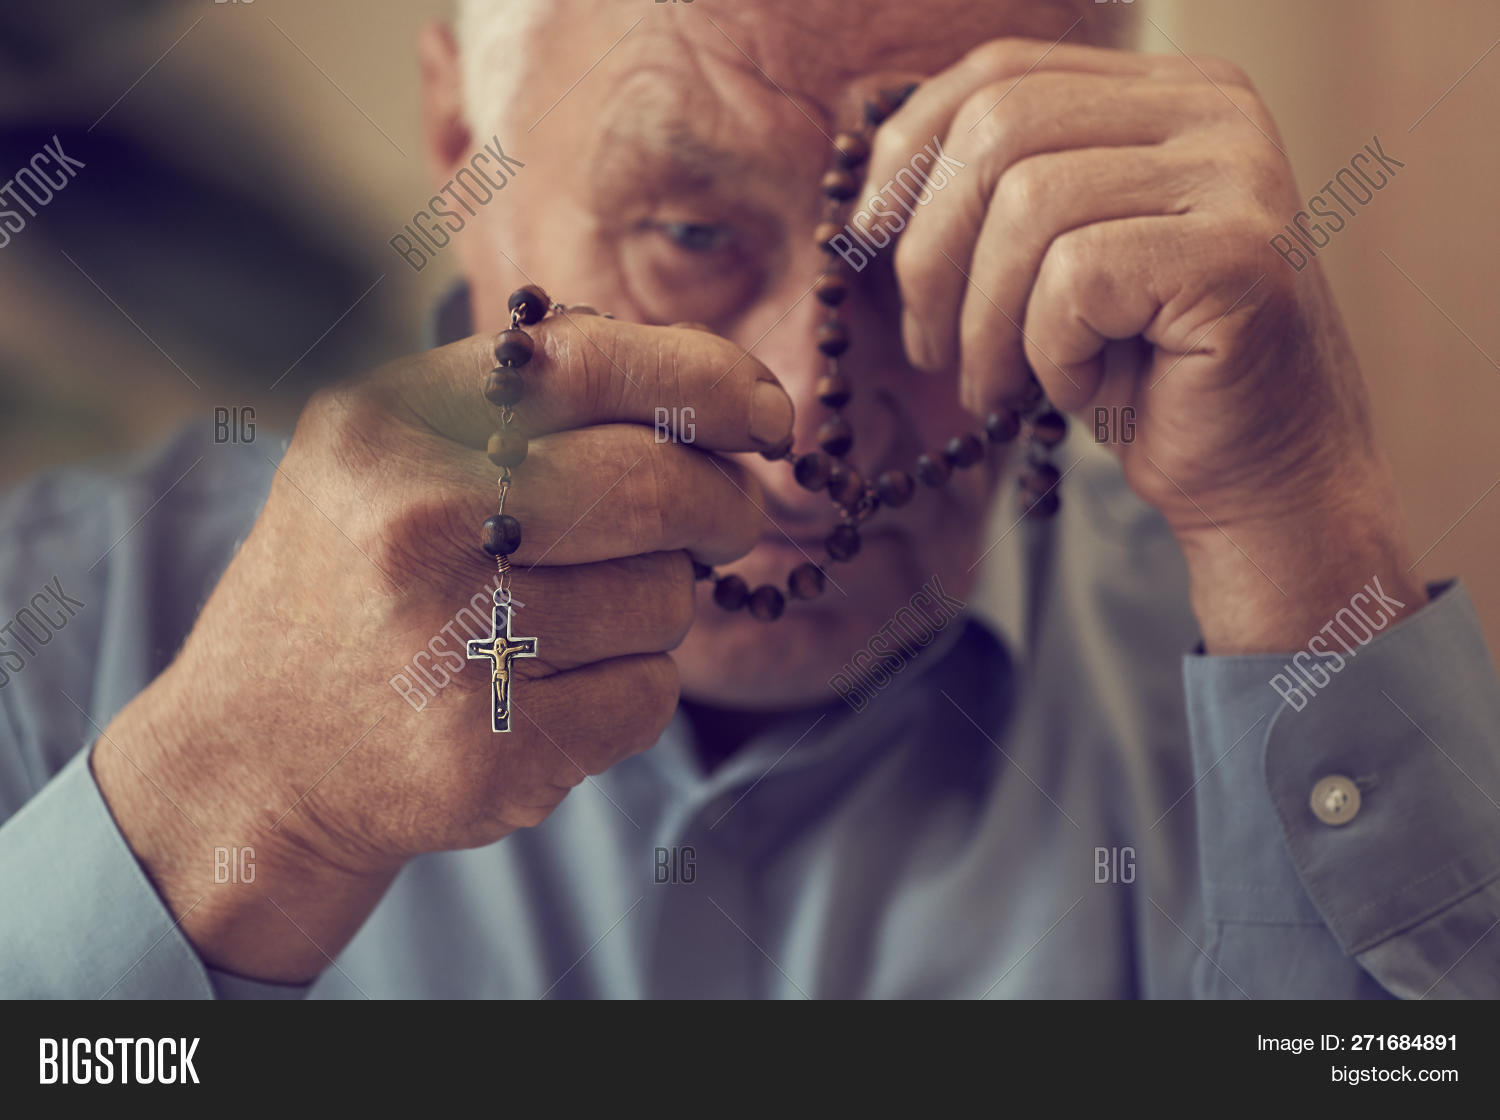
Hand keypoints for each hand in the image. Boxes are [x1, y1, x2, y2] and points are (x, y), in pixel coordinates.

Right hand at [92, 314, 793, 980]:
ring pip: (667, 599)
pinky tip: (559, 689)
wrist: (256, 754)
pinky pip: (651, 696)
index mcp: (393, 425)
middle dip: (722, 504)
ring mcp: (449, 647)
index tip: (765, 416)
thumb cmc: (358, 578)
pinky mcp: (489, 753)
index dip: (711, 380)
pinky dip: (634, 689)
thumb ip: (528, 395)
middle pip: (660, 487)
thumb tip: (721, 388)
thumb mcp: (392, 448)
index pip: (593, 362)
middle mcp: (414, 525)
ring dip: (657, 607)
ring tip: (573, 619)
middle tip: (719, 519)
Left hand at [866, 39, 1423, 649]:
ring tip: (998, 388)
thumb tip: (871, 180)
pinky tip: (1083, 390)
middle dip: (931, 253)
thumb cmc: (1139, 374)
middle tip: (930, 348)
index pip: (1002, 71)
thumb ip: (992, 194)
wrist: (1254, 474)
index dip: (910, 150)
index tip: (865, 237)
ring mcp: (1237, 174)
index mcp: (1164, 92)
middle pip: (1000, 128)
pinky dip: (1050, 354)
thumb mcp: (1045, 267)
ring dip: (985, 324)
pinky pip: (1076, 280)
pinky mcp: (1239, 254)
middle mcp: (1213, 109)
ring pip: (1028, 207)